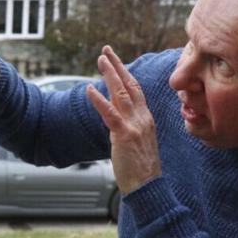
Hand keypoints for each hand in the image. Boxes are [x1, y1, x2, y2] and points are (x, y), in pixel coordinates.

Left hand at [86, 46, 161, 194]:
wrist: (148, 187)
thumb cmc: (141, 169)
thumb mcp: (137, 142)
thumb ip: (128, 128)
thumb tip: (116, 121)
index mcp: (146, 119)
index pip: (136, 90)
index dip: (126, 73)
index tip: (116, 61)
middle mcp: (143, 118)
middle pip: (130, 85)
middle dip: (117, 66)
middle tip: (106, 50)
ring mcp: (135, 125)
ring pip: (122, 94)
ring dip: (110, 75)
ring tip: (100, 60)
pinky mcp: (125, 135)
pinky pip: (110, 114)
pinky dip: (99, 100)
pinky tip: (89, 89)